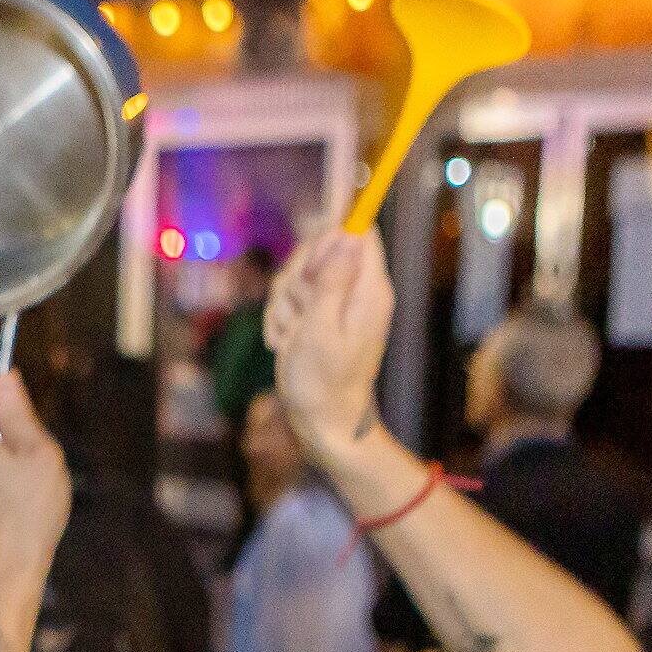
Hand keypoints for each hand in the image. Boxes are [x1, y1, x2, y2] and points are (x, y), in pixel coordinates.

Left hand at [0, 373, 67, 602]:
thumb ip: (18, 412)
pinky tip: (8, 511)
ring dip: (2, 469)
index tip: (31, 445)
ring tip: (21, 498)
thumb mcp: (39, 454)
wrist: (4, 574)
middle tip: (31, 475)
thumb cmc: (29, 514)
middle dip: (9, 444)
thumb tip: (4, 375)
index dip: (16, 420)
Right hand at [265, 230, 393, 457]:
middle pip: (319, 249)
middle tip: (299, 312)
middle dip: (298, 276)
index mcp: (369, 289)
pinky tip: (286, 340)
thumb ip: (333, 279)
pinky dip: (281, 318)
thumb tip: (347, 235)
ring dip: (285, 303)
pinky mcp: (318, 314)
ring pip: (299, 274)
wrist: (323, 419)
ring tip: (292, 335)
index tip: (311, 268)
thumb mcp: (321, 329)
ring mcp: (336, 302)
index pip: (358, 233)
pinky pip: (290, 297)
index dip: (328, 238)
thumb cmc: (323, 381)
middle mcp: (356, 290)